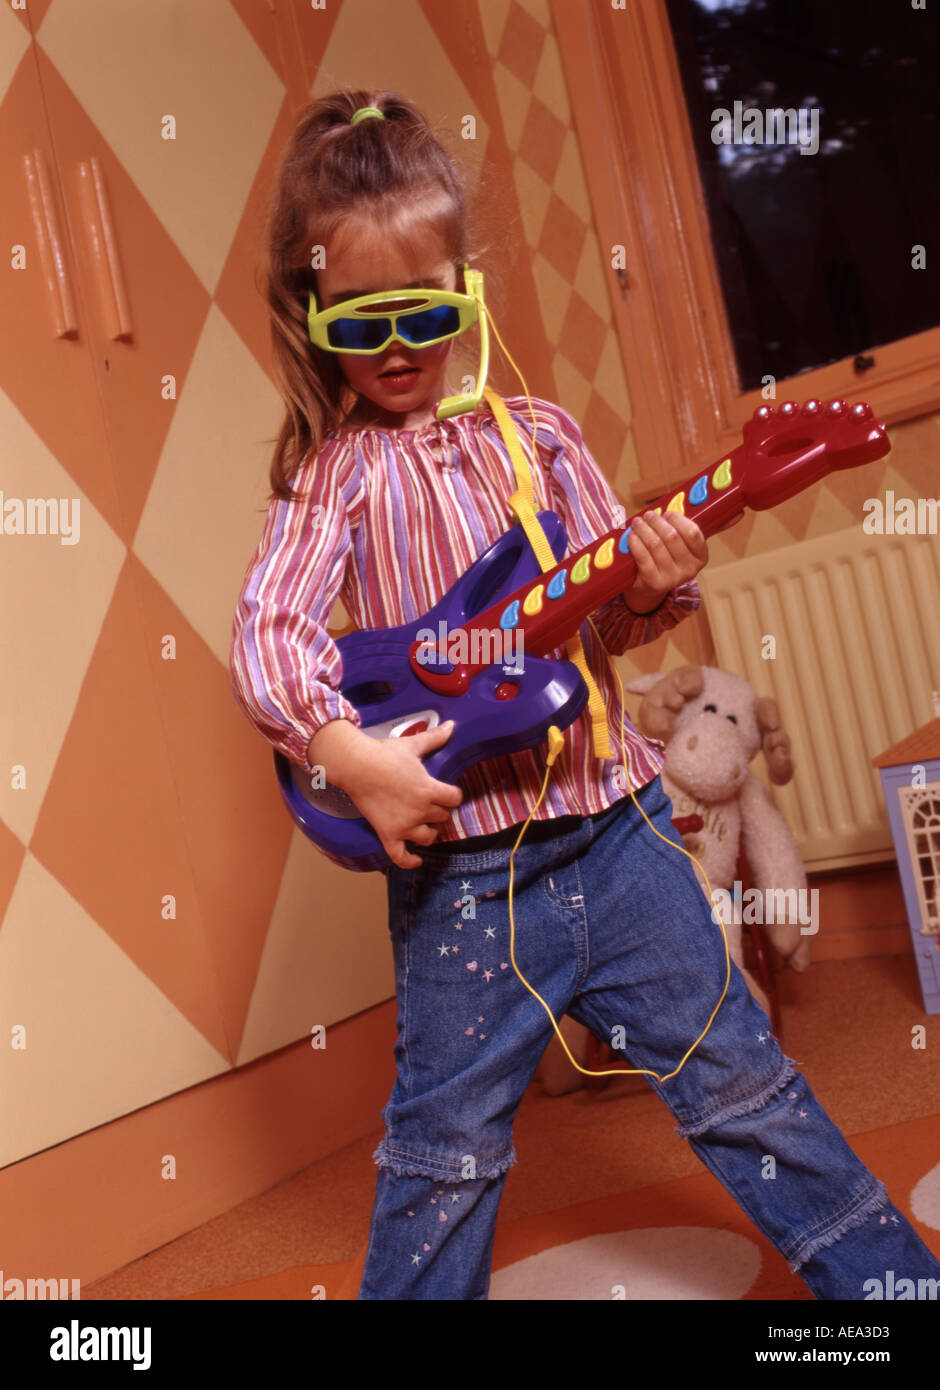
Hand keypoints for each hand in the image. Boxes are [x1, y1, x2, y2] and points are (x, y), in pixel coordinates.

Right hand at [341, 721, 463, 869]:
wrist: (356, 766)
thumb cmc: (384, 754)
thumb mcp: (412, 744)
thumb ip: (434, 738)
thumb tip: (452, 725)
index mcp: (428, 789)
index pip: (454, 799)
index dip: (453, 795)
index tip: (448, 793)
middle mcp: (419, 810)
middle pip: (442, 817)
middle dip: (439, 810)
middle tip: (432, 804)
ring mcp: (404, 825)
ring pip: (429, 837)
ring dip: (430, 832)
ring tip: (425, 825)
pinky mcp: (388, 834)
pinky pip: (401, 856)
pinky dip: (410, 861)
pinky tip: (417, 860)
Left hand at [623, 510, 707, 611]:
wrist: (650, 587)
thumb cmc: (667, 558)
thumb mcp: (683, 546)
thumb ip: (692, 529)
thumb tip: (722, 510)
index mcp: (701, 557)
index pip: (693, 533)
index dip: (678, 520)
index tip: (667, 513)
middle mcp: (690, 570)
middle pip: (672, 537)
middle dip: (657, 522)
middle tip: (648, 515)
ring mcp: (672, 578)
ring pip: (655, 545)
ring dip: (644, 529)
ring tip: (637, 523)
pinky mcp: (654, 582)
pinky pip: (643, 556)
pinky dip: (635, 542)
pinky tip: (632, 536)